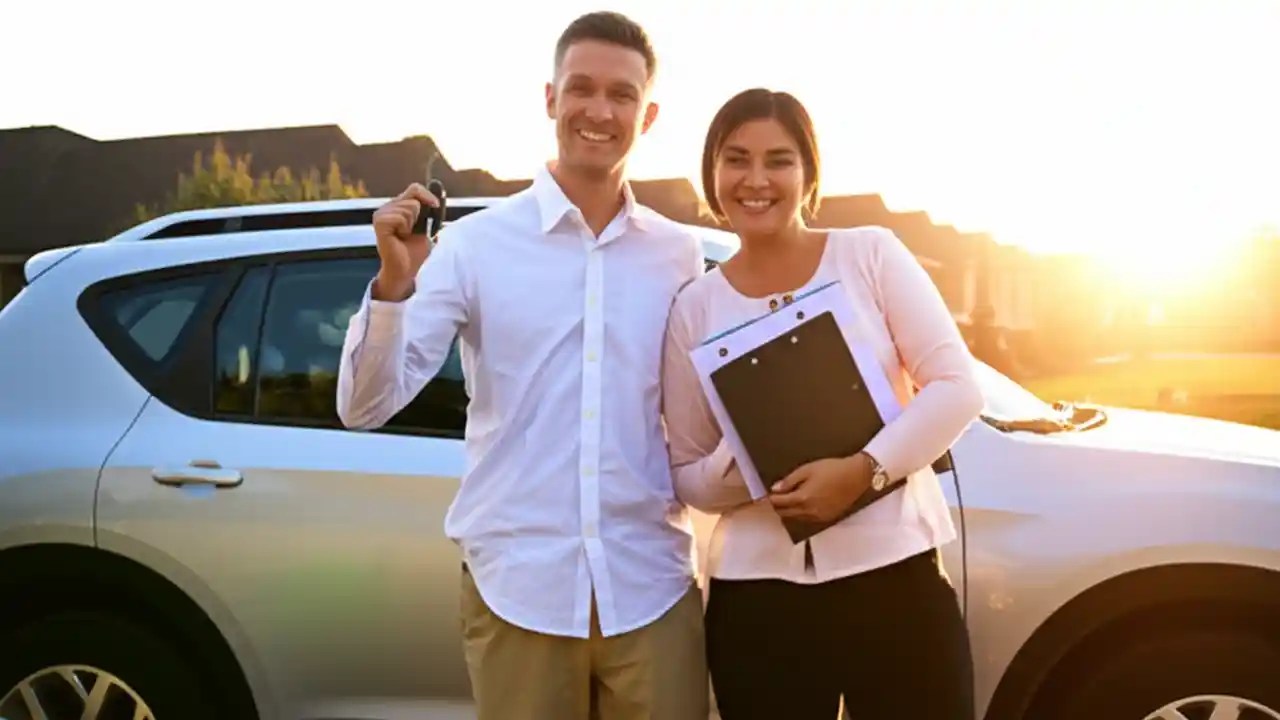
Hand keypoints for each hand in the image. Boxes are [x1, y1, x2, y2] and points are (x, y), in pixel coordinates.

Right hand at [371, 183, 440, 300]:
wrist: (406, 269)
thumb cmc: (415, 251)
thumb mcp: (425, 227)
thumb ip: (428, 210)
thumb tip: (437, 193)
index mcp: (398, 206)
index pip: (415, 188)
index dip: (427, 196)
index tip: (435, 206)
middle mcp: (387, 207)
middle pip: (414, 198)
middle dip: (419, 217)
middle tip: (411, 233)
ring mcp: (381, 214)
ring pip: (409, 207)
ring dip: (412, 225)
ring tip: (404, 236)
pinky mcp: (379, 222)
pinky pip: (401, 217)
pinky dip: (405, 229)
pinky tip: (398, 238)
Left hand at [768, 454, 872, 525]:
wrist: (856, 476)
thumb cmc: (832, 469)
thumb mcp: (807, 469)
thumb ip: (789, 481)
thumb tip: (775, 489)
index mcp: (802, 499)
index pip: (779, 503)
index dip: (771, 498)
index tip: (767, 494)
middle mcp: (809, 512)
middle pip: (786, 514)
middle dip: (778, 506)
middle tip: (776, 497)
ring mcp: (819, 517)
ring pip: (796, 518)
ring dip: (790, 511)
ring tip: (789, 499)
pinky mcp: (827, 518)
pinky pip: (808, 519)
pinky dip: (801, 513)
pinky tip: (803, 504)